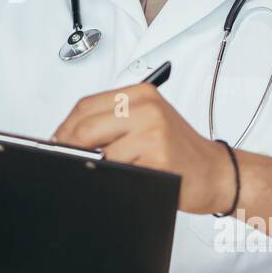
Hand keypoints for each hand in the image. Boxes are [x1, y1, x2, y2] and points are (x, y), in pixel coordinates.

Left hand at [52, 83, 234, 214]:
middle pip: (86, 127)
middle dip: (68, 148)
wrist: (216, 172)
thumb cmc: (178, 150)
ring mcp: (153, 131)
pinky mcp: (157, 158)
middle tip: (65, 161)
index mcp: (141, 93)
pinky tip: (127, 177)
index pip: (85, 106)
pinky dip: (114, 178)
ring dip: (96, 167)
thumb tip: (65, 138)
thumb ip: (111, 123)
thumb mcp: (146, 123)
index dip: (64, 128)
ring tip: (110, 170)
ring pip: (99, 153)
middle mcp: (147, 107)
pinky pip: (117, 171)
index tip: (55, 143)